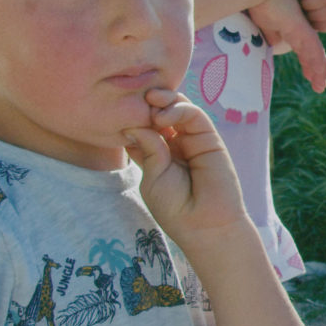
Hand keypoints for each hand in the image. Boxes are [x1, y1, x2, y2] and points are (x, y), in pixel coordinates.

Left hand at [125, 88, 250, 238]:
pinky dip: (177, 109)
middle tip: (135, 100)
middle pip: (159, 112)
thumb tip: (134, 124)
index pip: (142, 127)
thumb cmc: (175, 208)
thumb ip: (147, 149)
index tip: (116, 115)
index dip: (132, 117)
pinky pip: (193, 114)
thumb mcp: (151, 177)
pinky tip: (163, 117)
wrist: (205, 225)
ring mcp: (191, 139)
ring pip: (177, 108)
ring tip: (150, 104)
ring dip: (162, 101)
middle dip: (147, 103)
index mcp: (155, 155)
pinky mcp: (209, 138)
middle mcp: (173, 144)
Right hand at [246, 0, 325, 92]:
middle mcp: (300, 28)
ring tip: (319, 85)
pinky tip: (318, 75)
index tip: (309, 76)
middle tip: (319, 85)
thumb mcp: (264, 23)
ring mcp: (302, 28)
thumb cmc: (258, 2)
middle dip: (316, 69)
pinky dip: (316, 65)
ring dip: (317, 70)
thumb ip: (271, 33)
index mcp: (292, 28)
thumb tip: (273, 43)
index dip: (308, 63)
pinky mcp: (300, 28)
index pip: (305, 48)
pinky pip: (312, 50)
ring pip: (315, 53)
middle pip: (313, 52)